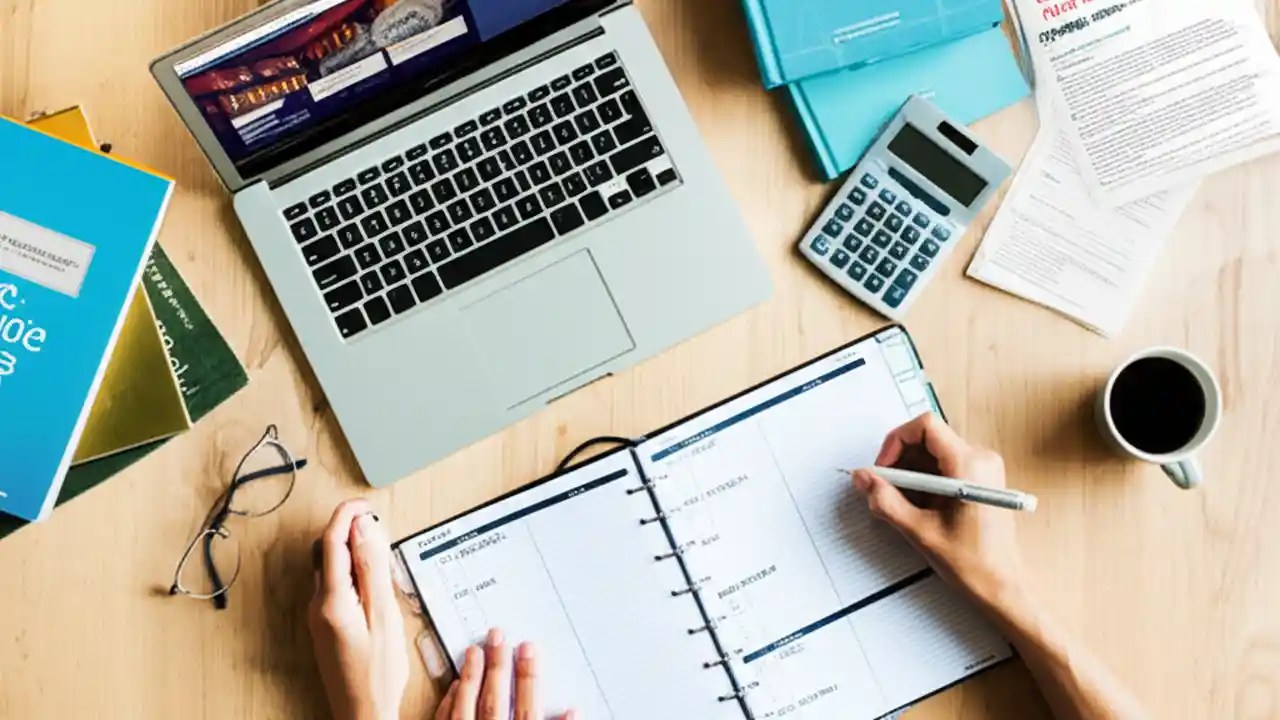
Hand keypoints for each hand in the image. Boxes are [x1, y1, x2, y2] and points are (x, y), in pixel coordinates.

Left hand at [309, 499, 408, 719]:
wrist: (363, 712)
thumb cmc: (377, 673)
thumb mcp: (384, 614)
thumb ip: (373, 569)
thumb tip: (364, 530)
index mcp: (331, 600)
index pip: (332, 542)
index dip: (346, 515)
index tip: (363, 505)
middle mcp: (317, 605)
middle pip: (327, 552)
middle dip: (348, 530)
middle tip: (376, 526)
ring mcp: (318, 616)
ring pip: (330, 568)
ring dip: (351, 552)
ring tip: (379, 553)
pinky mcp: (324, 626)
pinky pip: (334, 587)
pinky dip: (351, 574)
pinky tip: (372, 584)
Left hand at [434, 629, 573, 719]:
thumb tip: (573, 711)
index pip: (527, 708)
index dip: (529, 677)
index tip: (529, 649)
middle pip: (494, 702)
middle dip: (498, 666)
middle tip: (498, 636)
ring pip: (466, 708)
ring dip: (471, 677)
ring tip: (474, 650)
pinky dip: (450, 702)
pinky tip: (456, 685)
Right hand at [852, 414, 1025, 612]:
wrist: (1002, 585)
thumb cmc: (973, 563)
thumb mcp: (920, 531)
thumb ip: (886, 501)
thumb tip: (862, 478)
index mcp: (969, 466)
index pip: (925, 427)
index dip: (896, 441)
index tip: (883, 467)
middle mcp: (980, 459)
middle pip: (927, 438)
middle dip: (900, 461)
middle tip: (886, 489)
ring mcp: (982, 468)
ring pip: (933, 452)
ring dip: (911, 473)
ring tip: (904, 504)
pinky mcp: (980, 479)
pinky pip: (944, 465)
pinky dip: (924, 480)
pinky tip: (920, 507)